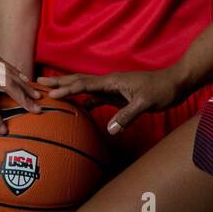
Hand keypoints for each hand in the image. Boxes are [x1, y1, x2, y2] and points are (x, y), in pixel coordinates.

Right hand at [38, 66, 183, 134]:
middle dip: (58, 82)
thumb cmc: (162, 90)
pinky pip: (95, 96)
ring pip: (84, 87)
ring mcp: (112, 87)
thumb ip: (127, 115)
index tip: (50, 93)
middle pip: (78, 81)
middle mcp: (108, 82)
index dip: (66, 89)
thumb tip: (110, 130)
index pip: (84, 84)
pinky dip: (83, 99)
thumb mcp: (145, 103)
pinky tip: (78, 106)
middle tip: (37, 82)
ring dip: (67, 88)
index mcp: (111, 81)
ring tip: (50, 91)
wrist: (176, 82)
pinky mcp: (117, 94)